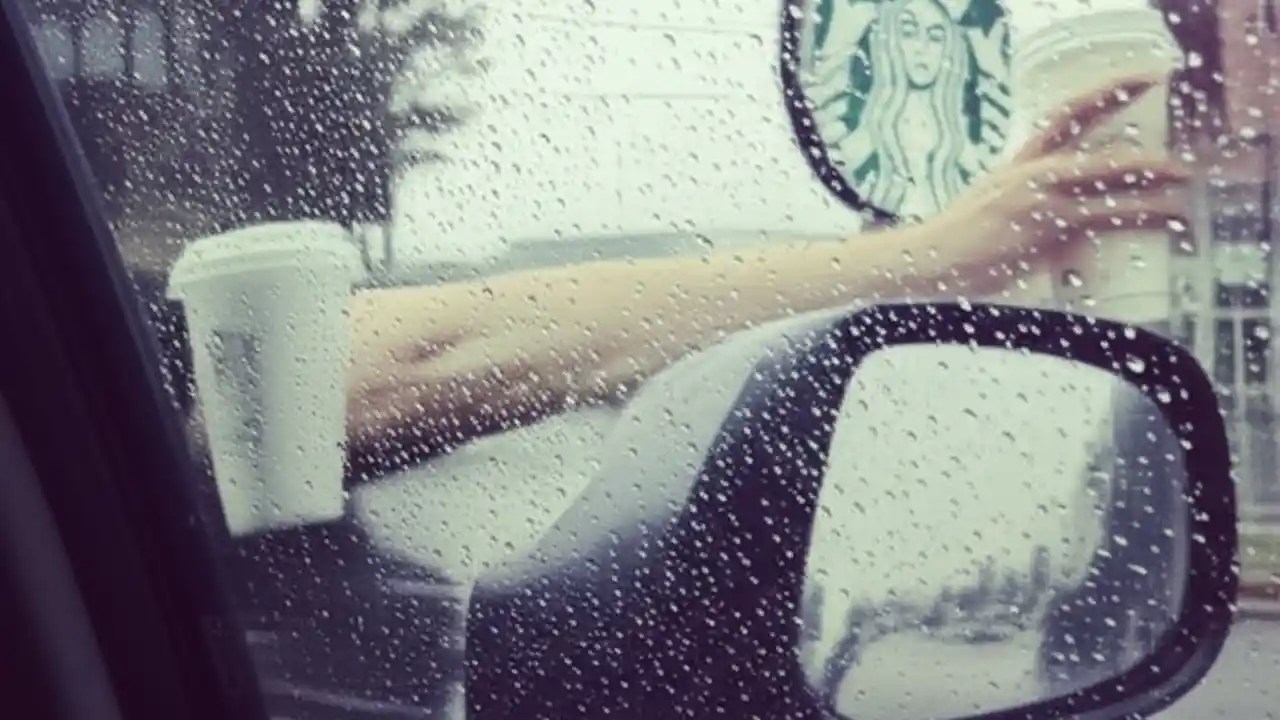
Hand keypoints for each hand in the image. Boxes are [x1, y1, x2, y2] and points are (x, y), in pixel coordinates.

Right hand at [903, 74, 1188, 296]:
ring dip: (1153, 180)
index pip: (1066, 116)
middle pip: (1098, 146)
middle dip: (1146, 150)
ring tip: (1184, 179)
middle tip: (1178, 137)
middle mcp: (1032, 175)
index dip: (1106, 94)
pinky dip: (1142, 217)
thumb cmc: (956, 242)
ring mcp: (1041, 201)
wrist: (926, 259)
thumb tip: (1066, 226)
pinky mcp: (1048, 231)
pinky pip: (1106, 219)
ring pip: (1109, 182)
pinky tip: (1166, 217)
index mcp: (1018, 164)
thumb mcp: (993, 210)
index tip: (1141, 79)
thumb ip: (1031, 208)